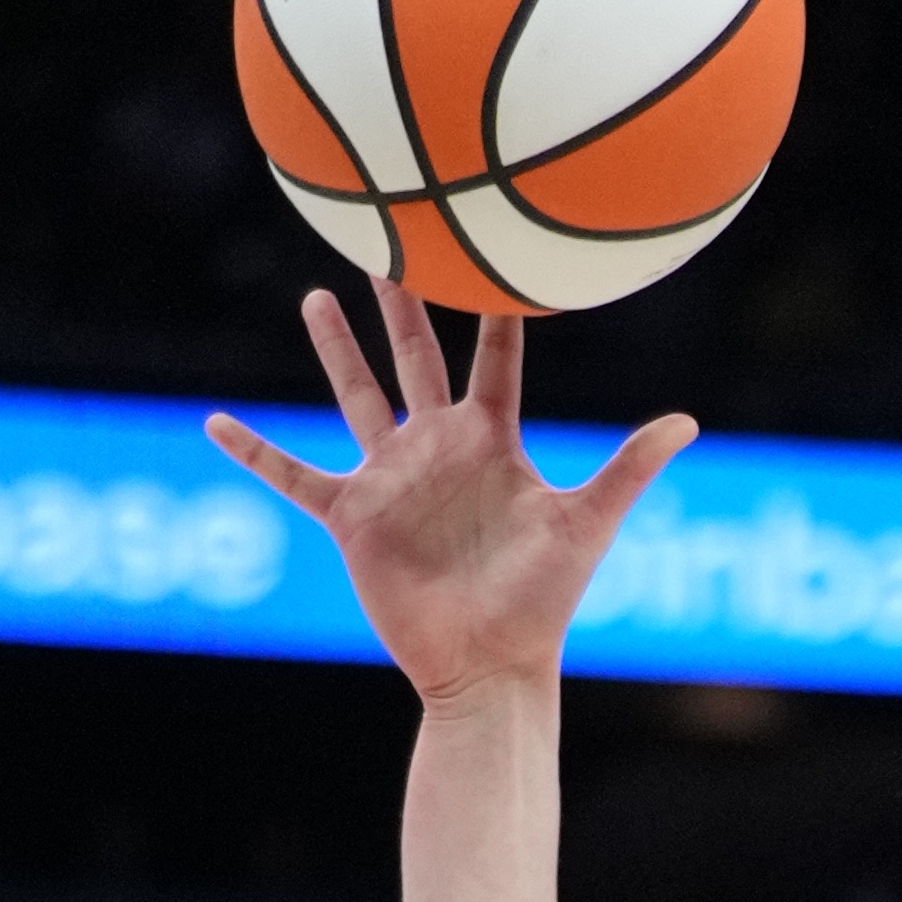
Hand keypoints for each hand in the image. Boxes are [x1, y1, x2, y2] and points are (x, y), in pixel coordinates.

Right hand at [200, 277, 690, 702]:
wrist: (491, 665)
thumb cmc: (543, 601)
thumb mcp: (587, 523)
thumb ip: (628, 467)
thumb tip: (687, 421)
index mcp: (491, 439)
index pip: (493, 355)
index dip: (493, 303)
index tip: (486, 242)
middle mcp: (438, 448)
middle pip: (416, 356)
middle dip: (402, 299)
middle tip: (388, 236)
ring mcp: (392, 480)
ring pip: (357, 397)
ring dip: (337, 350)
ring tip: (317, 295)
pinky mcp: (354, 518)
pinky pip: (292, 477)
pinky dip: (254, 452)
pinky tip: (214, 423)